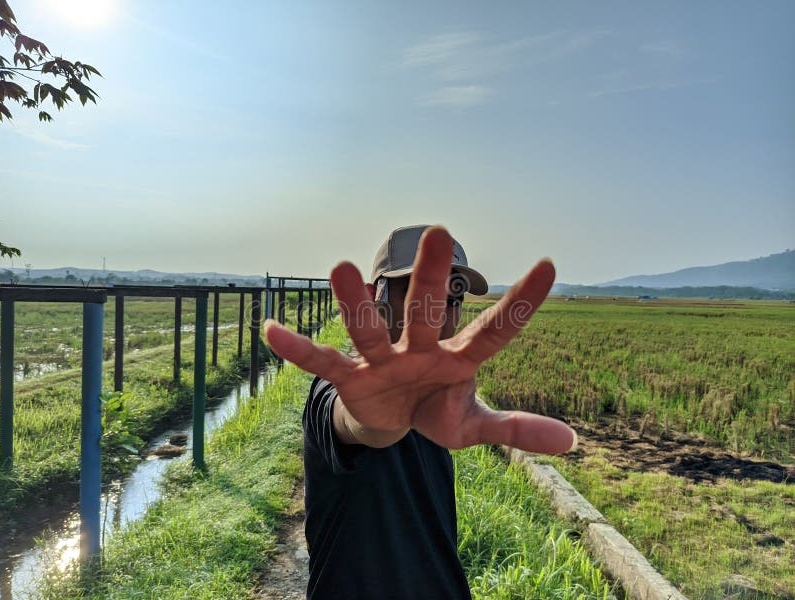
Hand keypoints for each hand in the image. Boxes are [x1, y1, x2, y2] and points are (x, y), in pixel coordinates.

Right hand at [263, 226, 576, 454]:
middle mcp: (420, 349)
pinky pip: (321, 363)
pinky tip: (271, 331)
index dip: (520, 305)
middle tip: (440, 232)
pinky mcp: (349, 377)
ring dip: (355, 304)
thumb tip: (574, 443)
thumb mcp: (473, 427)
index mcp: (458, 361)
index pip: (495, 333)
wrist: (391, 418)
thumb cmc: (435, 411)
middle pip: (428, 313)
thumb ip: (516, 429)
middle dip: (433, 280)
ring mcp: (382, 360)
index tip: (548, 264)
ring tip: (341, 267)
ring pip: (369, 329)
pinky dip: (297, 351)